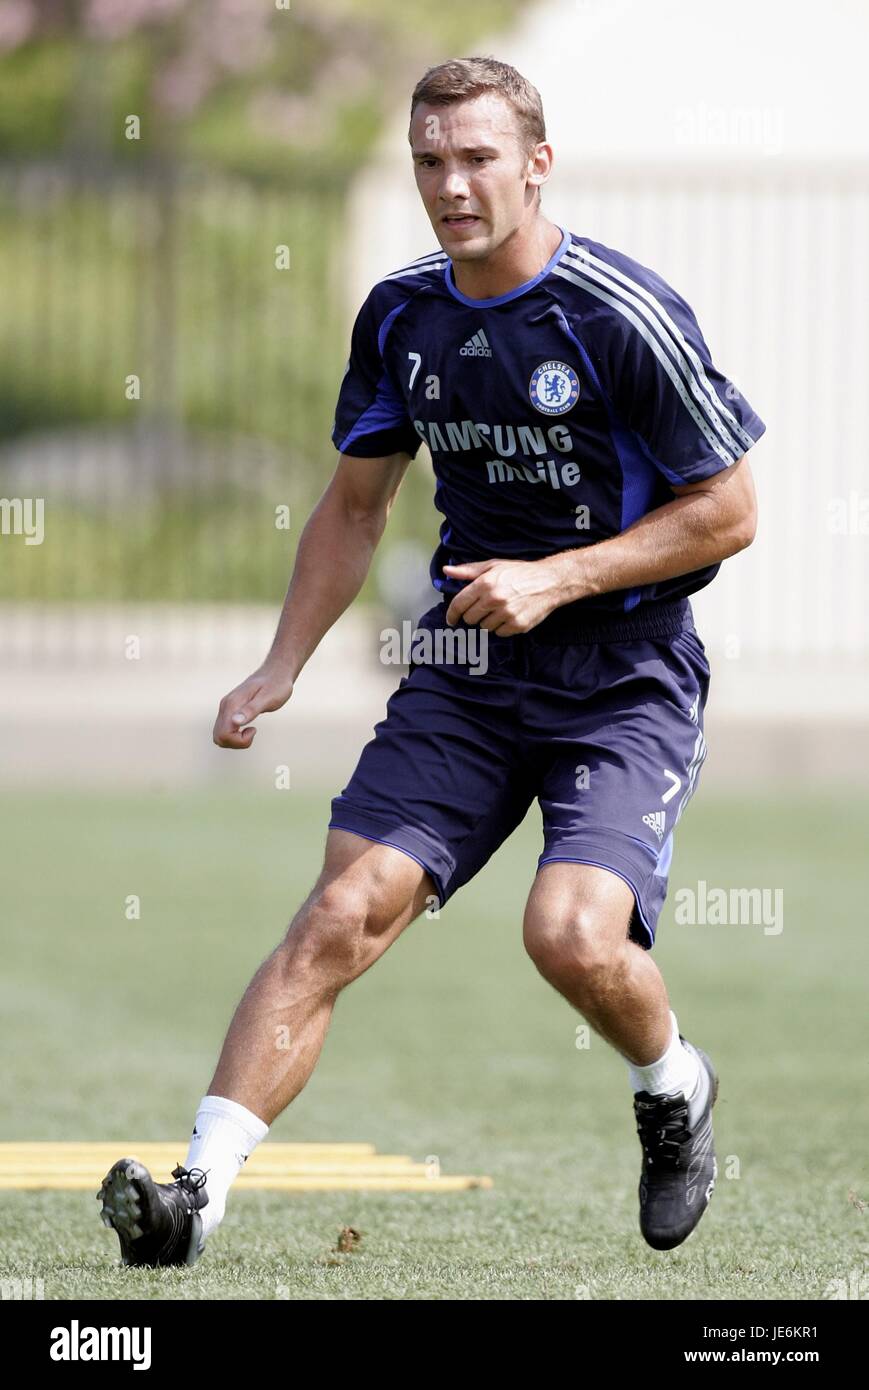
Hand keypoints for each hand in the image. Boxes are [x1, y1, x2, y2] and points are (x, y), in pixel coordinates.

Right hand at [213, 659, 294, 748]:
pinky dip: (235, 735)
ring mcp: (226, 708)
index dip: (238, 741)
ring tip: (251, 730)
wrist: (276, 671)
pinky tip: (249, 728)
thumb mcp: (268, 699)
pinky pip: (225, 730)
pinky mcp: (230, 710)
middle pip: (218, 737)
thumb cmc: (276, 685)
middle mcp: (225, 706)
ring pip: (220, 735)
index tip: (254, 730)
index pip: (223, 734)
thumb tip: (235, 721)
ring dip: (235, 740)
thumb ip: (251, 710)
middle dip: (236, 743)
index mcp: (232, 705)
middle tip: (253, 732)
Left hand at [442, 557, 566, 635]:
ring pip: (484, 628)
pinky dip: (502, 627)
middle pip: (470, 618)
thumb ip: (468, 571)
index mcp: (485, 583)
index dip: (452, 614)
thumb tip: (446, 571)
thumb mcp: (493, 566)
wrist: (550, 581)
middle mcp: (494, 599)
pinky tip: (510, 615)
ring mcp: (506, 614)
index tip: (451, 619)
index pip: (459, 604)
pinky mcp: (517, 625)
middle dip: (473, 615)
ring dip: (489, 621)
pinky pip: (500, 633)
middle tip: (484, 607)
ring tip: (501, 609)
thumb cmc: (520, 572)